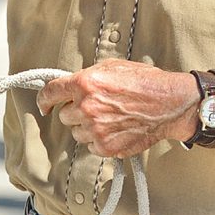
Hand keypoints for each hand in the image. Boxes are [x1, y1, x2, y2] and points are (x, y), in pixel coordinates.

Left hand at [37, 59, 201, 158]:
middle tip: (95, 107)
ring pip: (76, 132)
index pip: (50, 93)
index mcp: (85, 83)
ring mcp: (96, 130)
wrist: (169, 104)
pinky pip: (91, 146)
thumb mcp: (112, 67)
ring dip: (87, 127)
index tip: (45, 105)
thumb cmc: (145, 82)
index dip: (44, 99)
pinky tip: (115, 130)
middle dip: (75, 111)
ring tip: (109, 118)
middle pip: (64, 116)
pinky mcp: (106, 147)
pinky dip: (99, 140)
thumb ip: (87, 76)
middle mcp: (87, 107)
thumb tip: (70, 85)